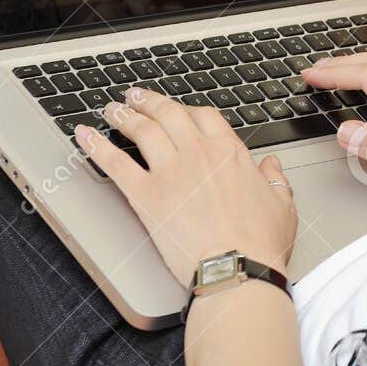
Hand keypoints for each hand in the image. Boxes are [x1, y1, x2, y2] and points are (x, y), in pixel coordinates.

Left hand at [74, 87, 296, 282]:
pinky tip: (83, 135)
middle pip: (168, 114)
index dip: (187, 108)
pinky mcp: (146, 196)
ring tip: (113, 108)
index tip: (178, 109)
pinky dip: (96, 146)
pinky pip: (114, 163)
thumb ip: (275, 179)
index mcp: (230, 152)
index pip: (203, 115)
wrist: (236, 268)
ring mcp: (169, 172)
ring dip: (124, 115)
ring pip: (141, 130)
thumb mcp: (282, 204)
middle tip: (136, 96)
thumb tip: (272, 167)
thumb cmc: (260, 242)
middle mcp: (197, 153)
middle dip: (149, 101)